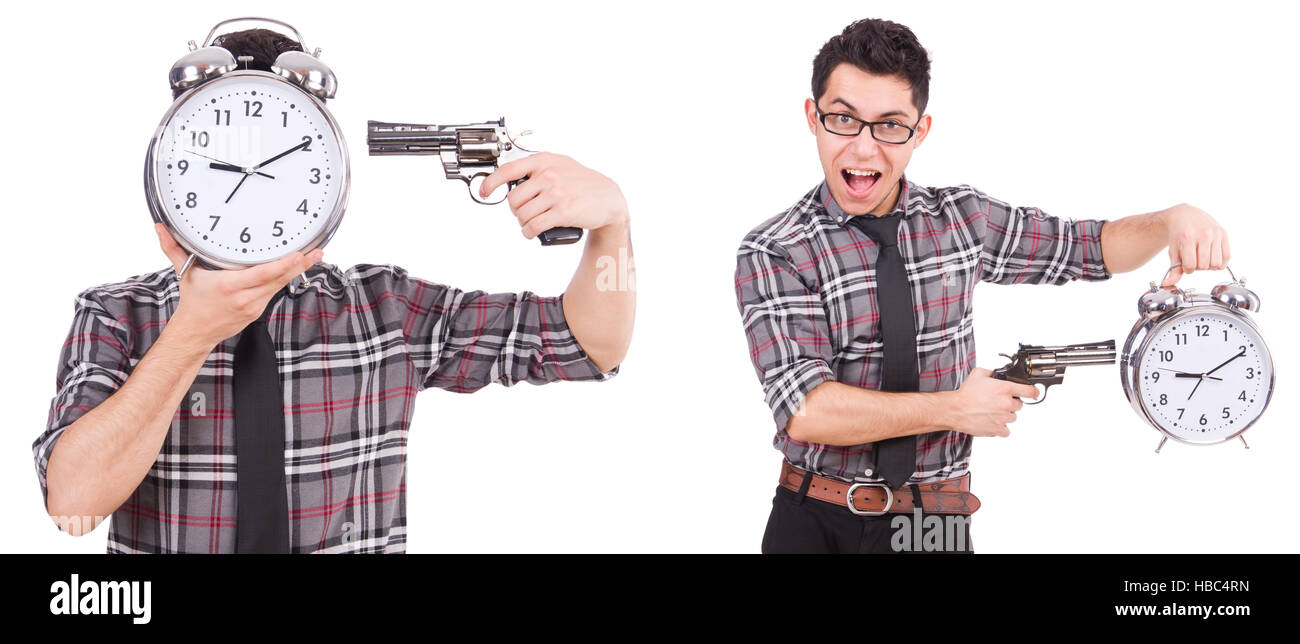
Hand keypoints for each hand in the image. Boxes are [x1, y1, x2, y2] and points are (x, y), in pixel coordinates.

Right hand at [154, 223, 320, 349]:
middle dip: (300, 264)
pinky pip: (274, 292)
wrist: (196, 332)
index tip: (297, 254)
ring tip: (314, 255)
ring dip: (298, 270)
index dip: (283, 265)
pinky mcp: (258, 311)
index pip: (263, 274)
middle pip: (279, 279)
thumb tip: (160, 227)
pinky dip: (285, 279)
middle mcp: (246, 297)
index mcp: (230, 286)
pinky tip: (297, 268)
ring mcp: (255, 305)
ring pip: (281, 285)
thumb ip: (173, 248)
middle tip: (316, 251)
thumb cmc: (192, 302)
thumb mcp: (184, 273)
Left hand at [478, 152, 628, 239]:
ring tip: (529, 223)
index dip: (491, 182)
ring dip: (522, 223)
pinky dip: (528, 232)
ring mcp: (556, 193)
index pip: (508, 170)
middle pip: (514, 199)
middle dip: (516, 210)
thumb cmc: (583, 182)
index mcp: (544, 161)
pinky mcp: (562, 212)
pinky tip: (531, 232)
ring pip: (523, 214)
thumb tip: (513, 178)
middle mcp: (548, 175)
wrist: (608, 198)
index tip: (484, 191)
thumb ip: (540, 167)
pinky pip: (534, 226)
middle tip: (524, 213)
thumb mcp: (561, 164)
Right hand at [946, 368, 1040, 436]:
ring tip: (992, 412)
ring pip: (1013, 417)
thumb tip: (997, 374)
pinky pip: (1006, 431)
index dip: (1033, 391)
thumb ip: (992, 372)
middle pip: (1019, 405)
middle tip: (998, 402)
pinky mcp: (997, 429)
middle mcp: (1006, 403)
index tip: (1034, 393)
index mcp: (1004, 388)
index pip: (1030, 391)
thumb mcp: (978, 374)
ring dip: (1005, 415)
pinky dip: (1001, 428)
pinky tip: (992, 422)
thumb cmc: (965, 394)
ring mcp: (1003, 418)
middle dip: (1011, 403)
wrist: (955, 410)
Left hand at [1162, 204, 1230, 286]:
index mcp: (1187, 238)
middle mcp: (1203, 234)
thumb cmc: (1179, 234)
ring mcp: (1215, 233)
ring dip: (1209, 265)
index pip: (1190, 265)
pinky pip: (1227, 256)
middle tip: (1195, 260)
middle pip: (1204, 266)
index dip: (1187, 269)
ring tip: (1203, 258)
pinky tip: (1212, 258)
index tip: (1186, 264)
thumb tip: (1168, 284)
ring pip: (1216, 263)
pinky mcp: (1223, 233)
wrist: (1185, 215)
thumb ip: (1173, 269)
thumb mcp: (1173, 250)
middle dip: (1198, 267)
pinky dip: (1220, 262)